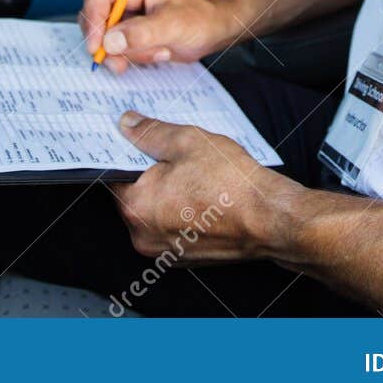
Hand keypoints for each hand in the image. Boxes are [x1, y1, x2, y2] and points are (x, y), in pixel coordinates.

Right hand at [79, 0, 248, 73]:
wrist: (219, 30)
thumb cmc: (203, 18)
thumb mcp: (173, 24)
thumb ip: (141, 32)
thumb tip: (109, 42)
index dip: (93, 19)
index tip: (96, 46)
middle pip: (98, 18)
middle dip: (109, 44)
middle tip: (118, 64)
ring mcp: (131, 14)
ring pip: (109, 38)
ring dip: (130, 53)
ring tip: (160, 52)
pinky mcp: (135, 31)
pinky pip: (121, 48)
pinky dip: (136, 57)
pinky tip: (161, 54)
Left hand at [110, 113, 299, 261]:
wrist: (269, 219)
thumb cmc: (232, 184)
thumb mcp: (187, 142)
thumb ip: (151, 133)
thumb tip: (128, 125)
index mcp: (136, 207)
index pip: (113, 174)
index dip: (127, 152)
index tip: (136, 140)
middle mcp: (143, 236)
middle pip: (134, 194)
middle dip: (150, 173)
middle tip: (175, 154)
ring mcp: (164, 251)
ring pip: (155, 212)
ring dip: (167, 192)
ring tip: (195, 174)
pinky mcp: (184, 257)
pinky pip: (172, 227)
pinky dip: (181, 211)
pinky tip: (203, 193)